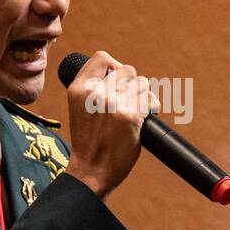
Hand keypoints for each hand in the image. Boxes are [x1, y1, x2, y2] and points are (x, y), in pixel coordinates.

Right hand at [63, 51, 158, 202]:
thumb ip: (93, 87)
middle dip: (132, 85)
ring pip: (142, 83)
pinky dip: (152, 108)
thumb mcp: (79, 108)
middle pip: (127, 70)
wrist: (91, 172)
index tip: (117, 82)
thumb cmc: (89, 141)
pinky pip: (150, 100)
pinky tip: (144, 119)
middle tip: (128, 103)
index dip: (114, 66)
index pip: (102, 57)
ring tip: (134, 112)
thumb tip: (121, 70)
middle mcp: (94, 93)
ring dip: (143, 96)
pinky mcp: (130, 117)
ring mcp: (112, 104)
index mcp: (78, 89)